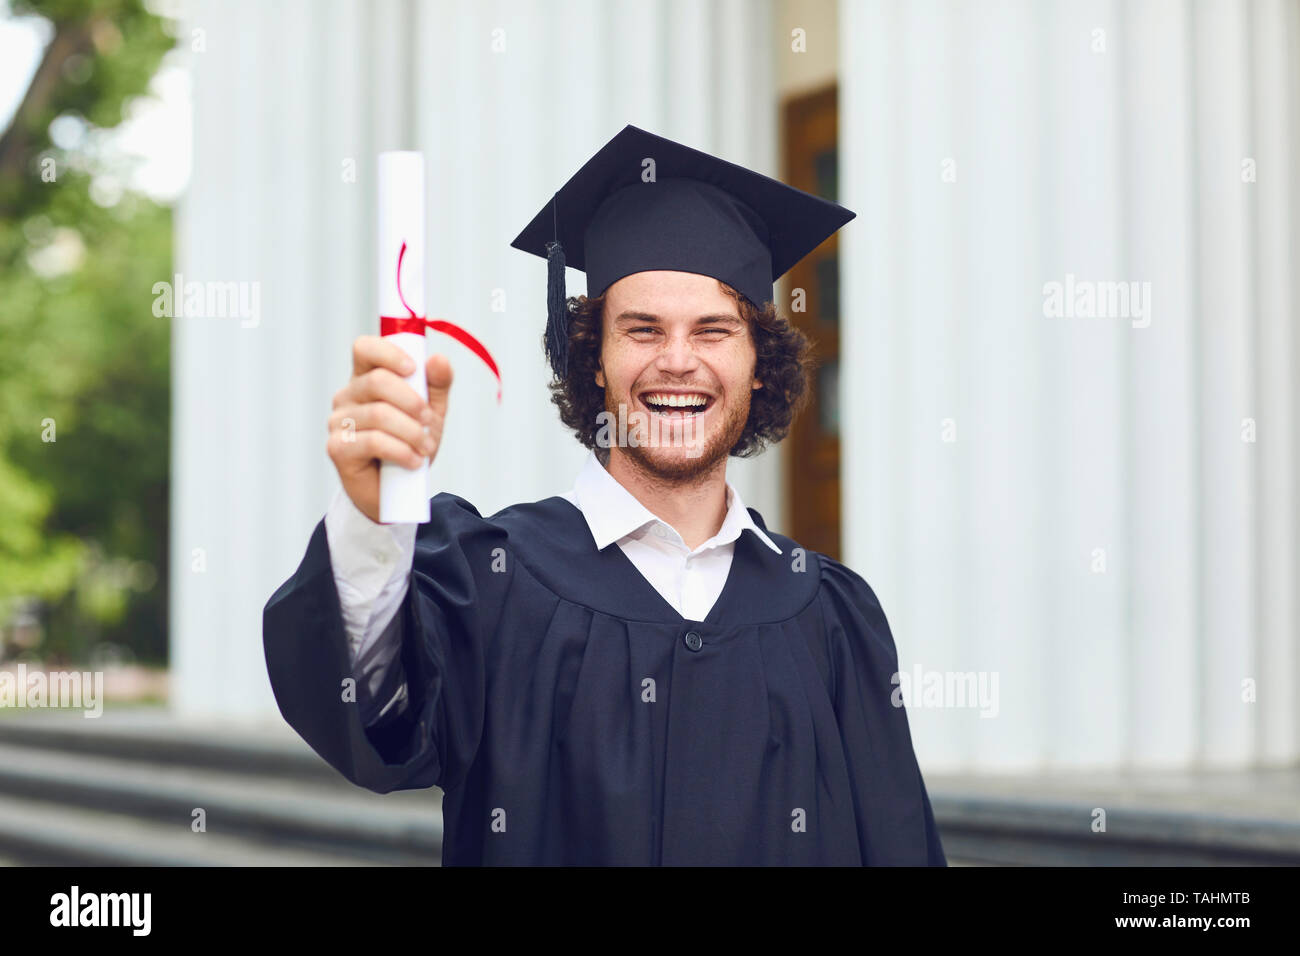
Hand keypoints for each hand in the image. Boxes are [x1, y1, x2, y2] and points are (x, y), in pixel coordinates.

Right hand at [327, 335, 452, 522]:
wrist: (399, 491)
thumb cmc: (410, 444)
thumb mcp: (430, 412)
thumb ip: (436, 384)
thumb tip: (437, 359)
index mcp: (366, 378)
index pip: (364, 348)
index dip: (388, 353)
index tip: (413, 369)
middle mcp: (348, 396)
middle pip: (376, 381)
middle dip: (411, 401)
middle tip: (428, 420)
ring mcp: (338, 422)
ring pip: (378, 414)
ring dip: (411, 432)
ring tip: (425, 447)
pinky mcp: (337, 448)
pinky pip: (372, 441)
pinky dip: (401, 451)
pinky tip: (414, 461)